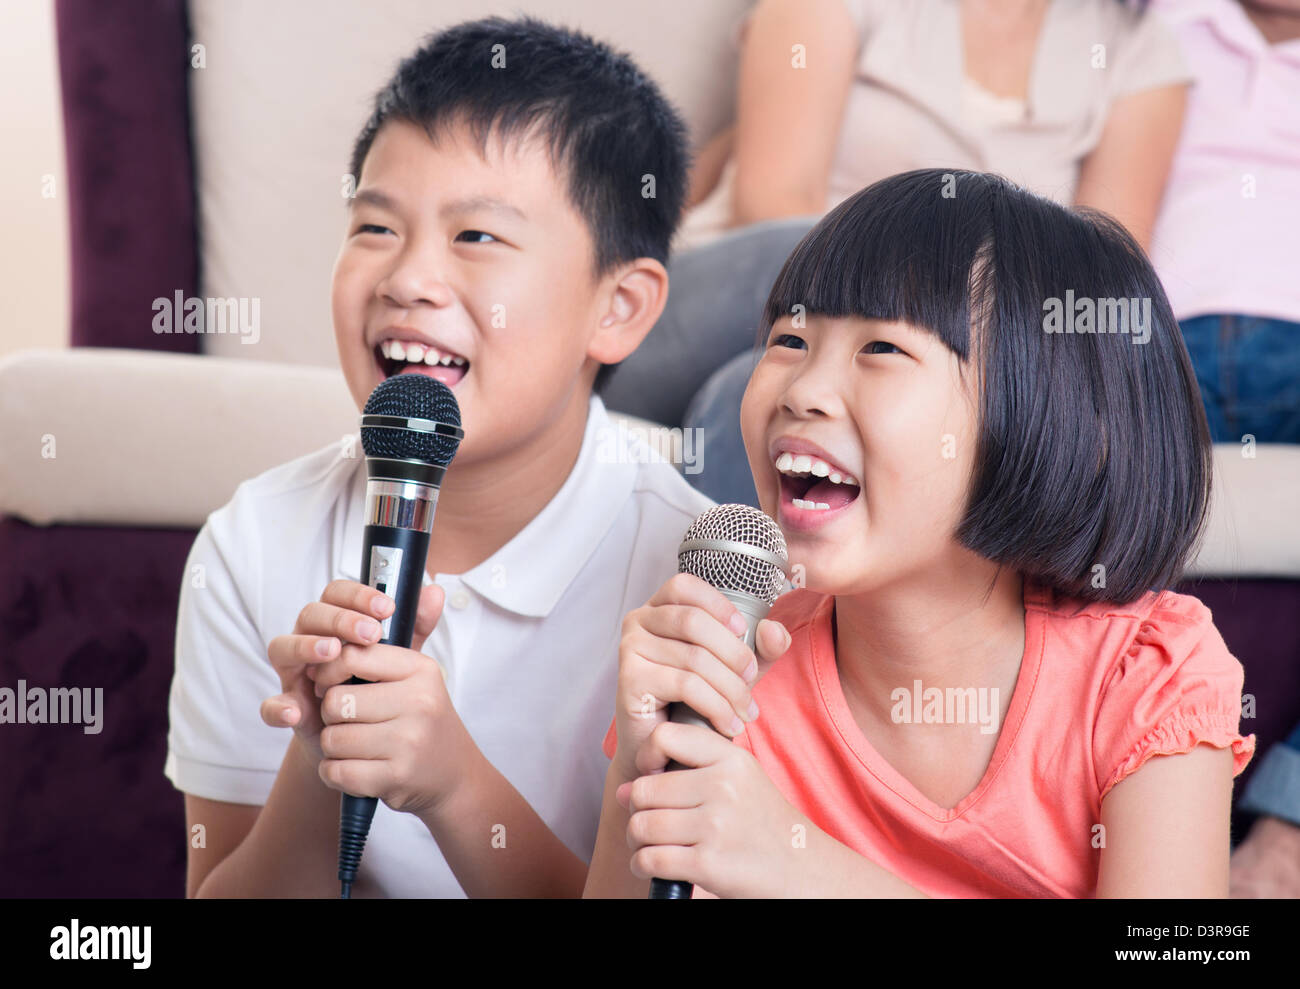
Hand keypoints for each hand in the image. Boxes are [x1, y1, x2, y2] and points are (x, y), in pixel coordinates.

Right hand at [262, 579, 404, 762]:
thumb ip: (414, 625)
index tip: (386, 607)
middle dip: (339, 619)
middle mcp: (310, 641)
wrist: (367, 737)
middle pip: (310, 614)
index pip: (336, 594)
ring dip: (305, 646)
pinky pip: (271, 705)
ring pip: (282, 648)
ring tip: (333, 651)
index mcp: (336, 623)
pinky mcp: (288, 708)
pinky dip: (278, 707)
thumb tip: (434, 592)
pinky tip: (296, 712)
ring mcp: (295, 674)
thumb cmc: (379, 685)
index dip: (358, 595)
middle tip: (370, 633)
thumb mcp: (400, 654)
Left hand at [297, 582, 478, 817]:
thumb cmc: (423, 720)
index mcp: (420, 670)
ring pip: (332, 739)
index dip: (330, 667)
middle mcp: (420, 702)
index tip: (334, 678)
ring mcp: (409, 742)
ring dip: (333, 746)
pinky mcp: (396, 778)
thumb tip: (431, 588)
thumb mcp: (419, 675)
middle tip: (348, 719)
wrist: (451, 777)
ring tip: (355, 745)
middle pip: (335, 701)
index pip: (353, 654)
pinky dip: (335, 773)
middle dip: (330, 714)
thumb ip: (413, 631)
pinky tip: (355, 769)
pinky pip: (337, 772)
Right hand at [611, 573, 789, 782]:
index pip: (684, 585)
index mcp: (657, 608)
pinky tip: (728, 724)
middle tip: (752, 680)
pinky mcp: (629, 680)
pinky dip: (716, 706)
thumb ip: (760, 647)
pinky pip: (684, 684)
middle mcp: (637, 622)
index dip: (717, 603)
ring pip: (694, 657)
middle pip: (693, 621)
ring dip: (730, 688)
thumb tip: (773, 630)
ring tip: (745, 711)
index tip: (744, 630)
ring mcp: (629, 649)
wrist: (664, 750)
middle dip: (733, 652)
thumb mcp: (734, 669)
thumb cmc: (695, 702)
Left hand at [616, 720, 810, 897]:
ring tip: (648, 844)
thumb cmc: (762, 823)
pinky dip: (642, 864)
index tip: (652, 775)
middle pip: (644, 789)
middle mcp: (723, 787)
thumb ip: (687, 773)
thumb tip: (621, 790)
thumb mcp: (740, 779)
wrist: (801, 869)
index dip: (646, 756)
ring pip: (641, 825)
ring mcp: (715, 826)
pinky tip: (652, 864)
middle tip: (648, 821)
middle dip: (636, 809)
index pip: (665, 737)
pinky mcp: (707, 863)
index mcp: (731, 759)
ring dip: (636, 840)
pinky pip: (650, 859)